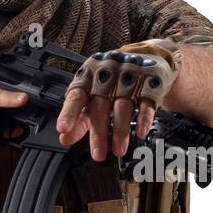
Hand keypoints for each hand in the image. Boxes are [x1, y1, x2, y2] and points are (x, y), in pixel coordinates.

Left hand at [56, 40, 181, 159]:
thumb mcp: (91, 97)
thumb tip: (65, 138)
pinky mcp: (149, 83)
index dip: (69, 113)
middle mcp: (107, 77)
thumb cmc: (110, 82)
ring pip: (123, 106)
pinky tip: (140, 132)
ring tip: (119, 150)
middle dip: (99, 133)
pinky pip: (146, 102)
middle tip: (97, 154)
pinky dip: (143, 119)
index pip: (76, 96)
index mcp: (88, 78)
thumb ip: (79, 118)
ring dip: (121, 131)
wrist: (144, 57)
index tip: (62, 130)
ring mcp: (129, 79)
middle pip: (100, 106)